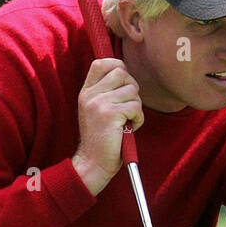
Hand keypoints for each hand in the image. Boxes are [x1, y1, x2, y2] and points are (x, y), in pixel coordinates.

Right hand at [74, 57, 143, 193]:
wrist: (93, 163)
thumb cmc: (101, 139)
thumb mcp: (96, 110)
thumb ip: (106, 92)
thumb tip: (126, 75)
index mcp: (86, 92)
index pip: (102, 63)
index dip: (118, 66)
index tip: (123, 83)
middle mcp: (90, 95)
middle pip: (122, 72)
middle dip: (132, 88)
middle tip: (129, 106)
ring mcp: (99, 103)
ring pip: (132, 90)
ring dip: (136, 107)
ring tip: (128, 120)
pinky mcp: (110, 114)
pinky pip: (136, 107)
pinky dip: (138, 119)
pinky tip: (130, 128)